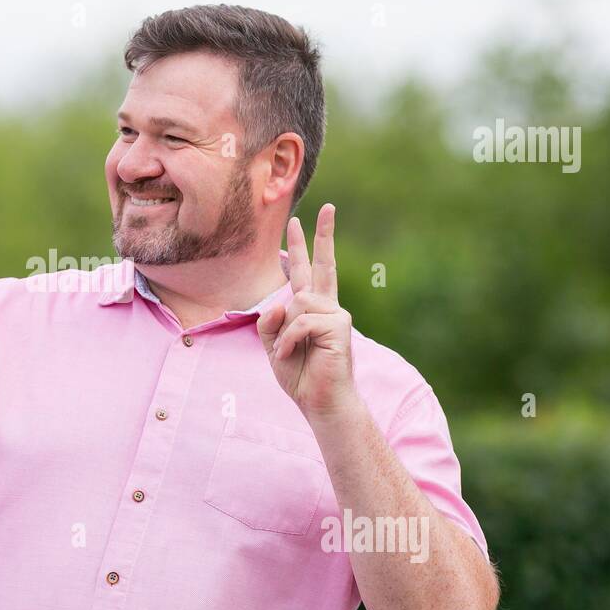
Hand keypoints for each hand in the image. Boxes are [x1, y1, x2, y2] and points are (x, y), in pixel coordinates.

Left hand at [257, 203, 357, 418]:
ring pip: (296, 304)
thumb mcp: (272, 345)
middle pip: (321, 265)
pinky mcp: (339, 326)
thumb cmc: (299, 375)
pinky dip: (290, 341)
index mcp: (311, 309)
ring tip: (289, 353)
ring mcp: (335, 315)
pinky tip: (294, 355)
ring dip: (283, 333)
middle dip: (322, 236)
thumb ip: (269, 321)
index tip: (301, 221)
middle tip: (327, 207)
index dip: (304, 246)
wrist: (320, 401)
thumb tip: (281, 302)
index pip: (307, 271)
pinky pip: (300, 322)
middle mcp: (326, 307)